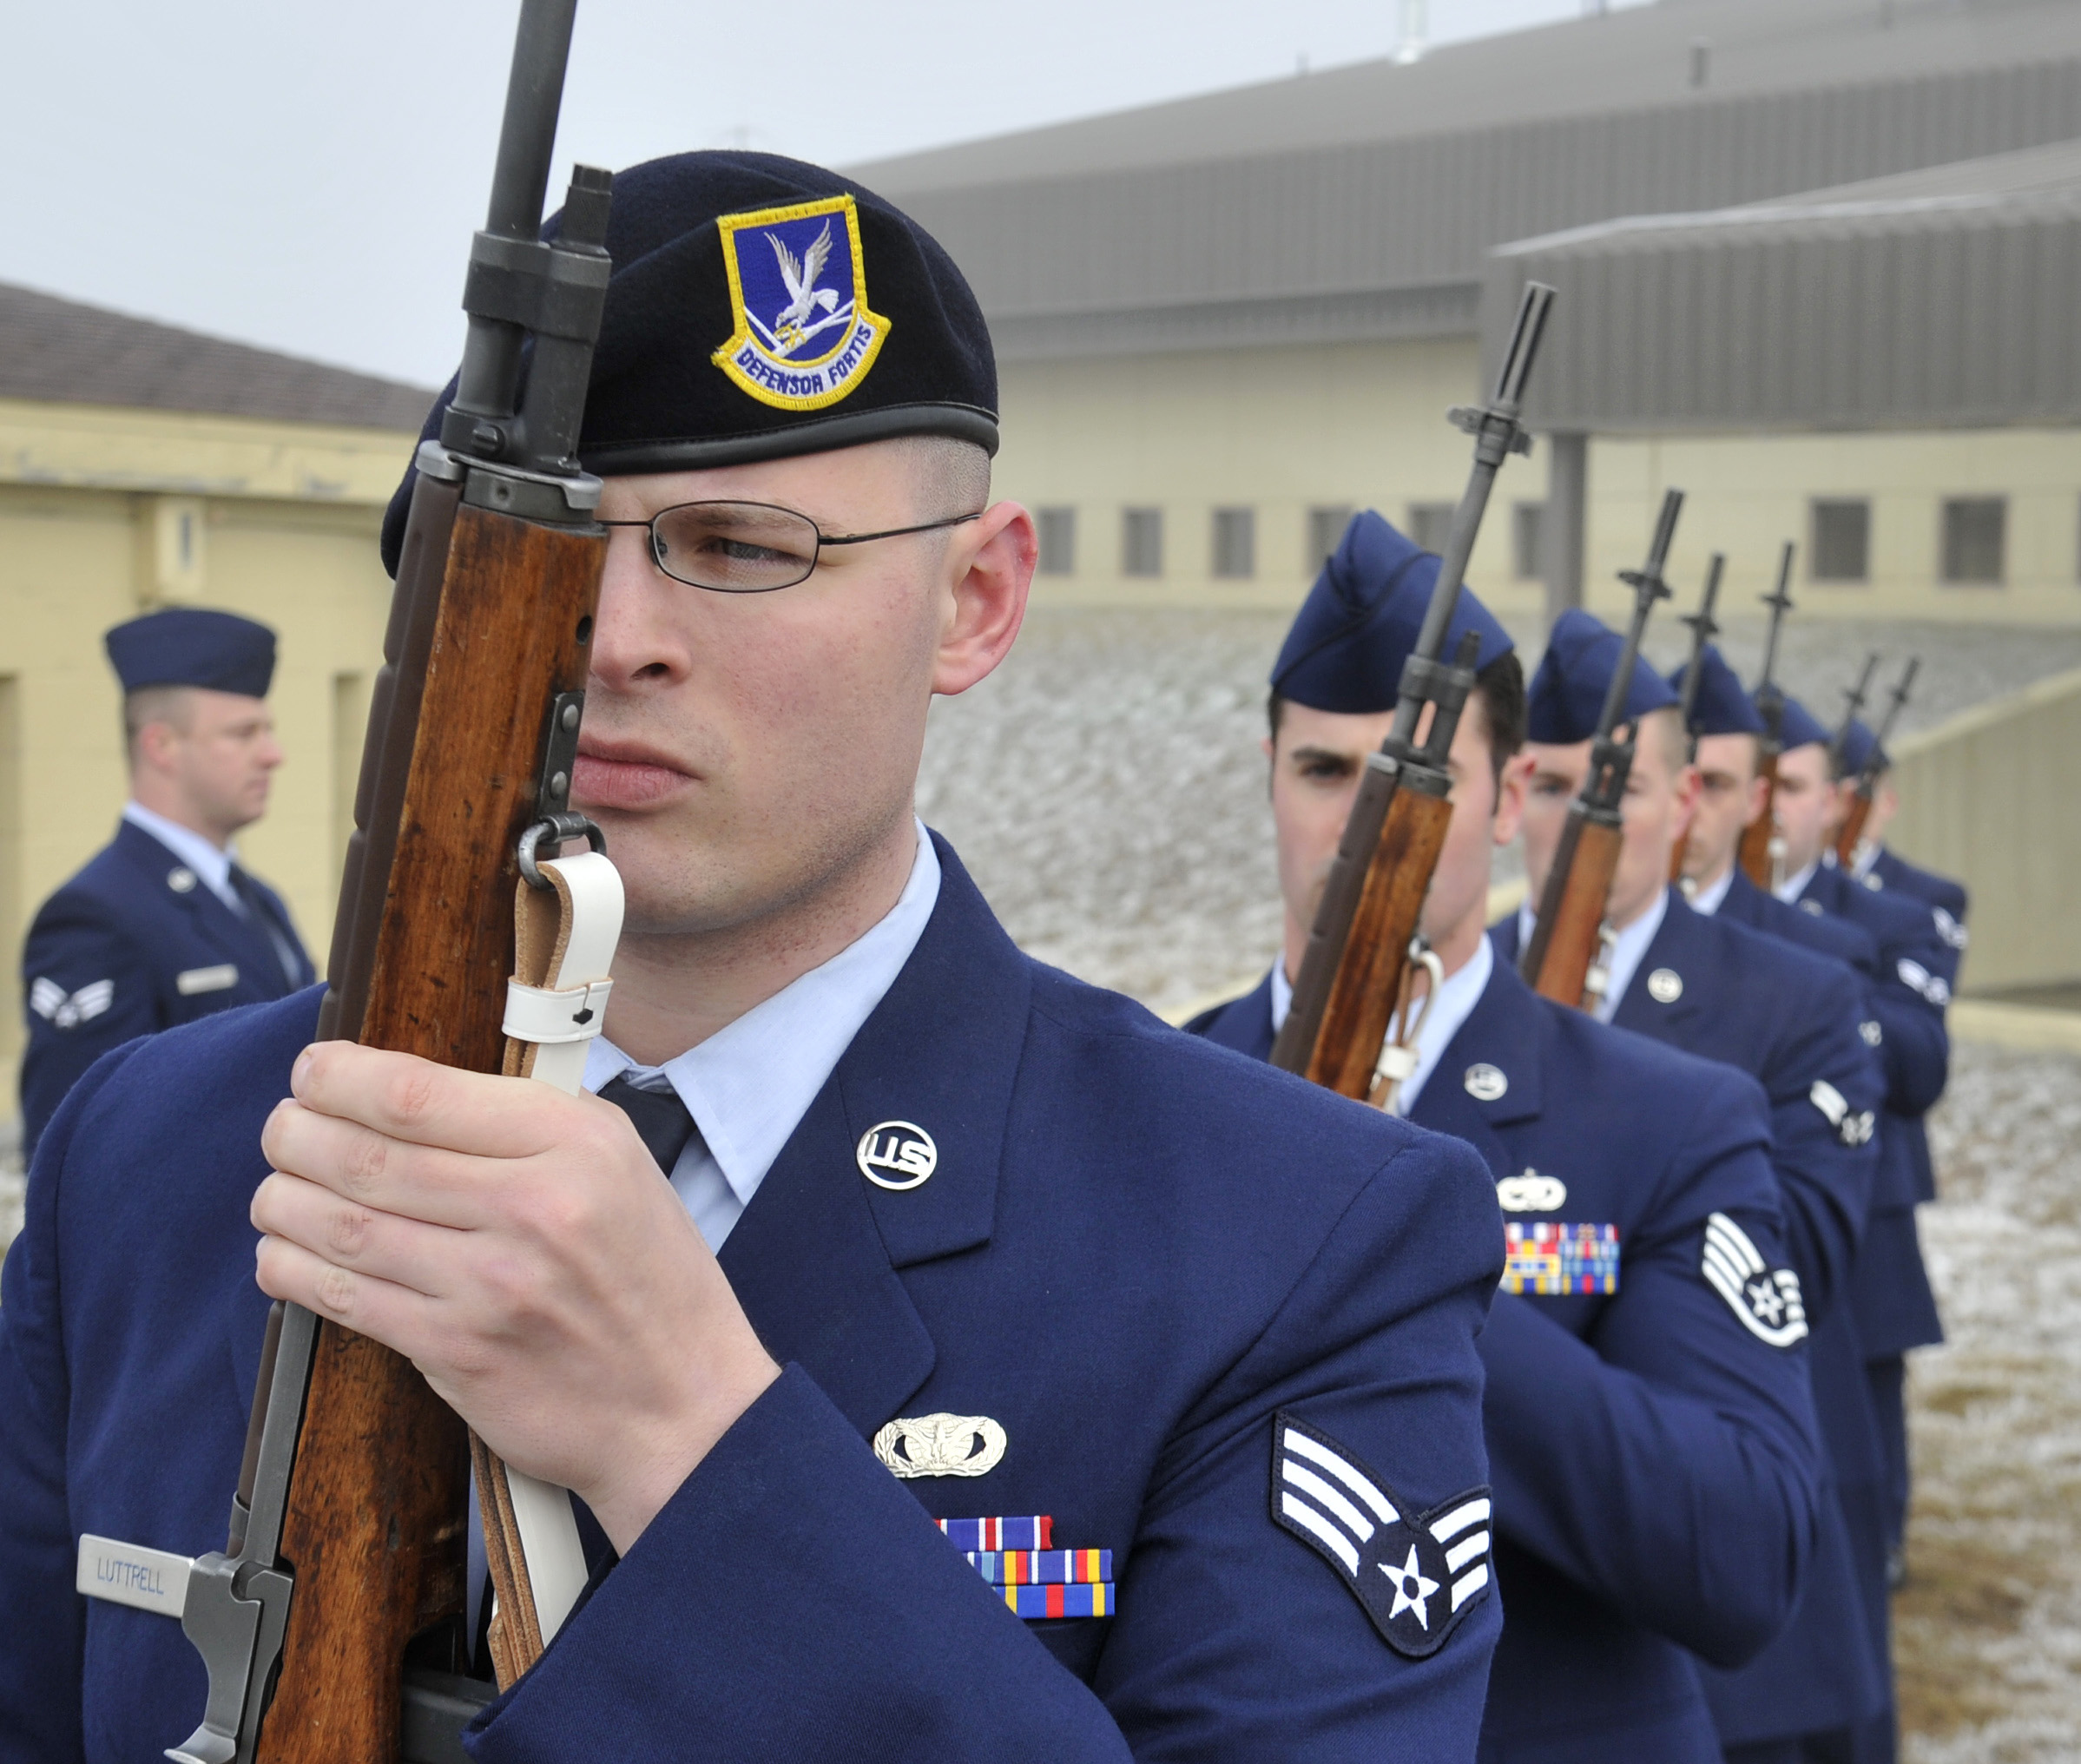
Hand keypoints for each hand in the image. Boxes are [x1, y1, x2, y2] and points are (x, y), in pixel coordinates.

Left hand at [251, 1042, 778, 1552]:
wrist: (683, 1405)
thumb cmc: (651, 1279)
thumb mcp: (620, 1165)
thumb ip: (531, 1121)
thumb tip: (414, 1090)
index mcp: (575, 1144)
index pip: (420, 1094)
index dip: (340, 1076)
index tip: (312, 1072)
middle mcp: (532, 1207)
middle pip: (368, 1155)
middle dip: (297, 1134)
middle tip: (281, 1128)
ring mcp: (490, 1285)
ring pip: (344, 1225)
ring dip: (283, 1200)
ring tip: (274, 1187)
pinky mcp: (457, 1352)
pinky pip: (348, 1300)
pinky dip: (296, 1270)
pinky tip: (284, 1253)